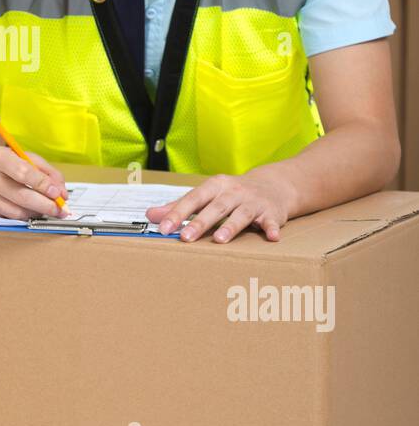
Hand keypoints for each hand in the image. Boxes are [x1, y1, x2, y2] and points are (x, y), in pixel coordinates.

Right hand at [0, 144, 67, 219]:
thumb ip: (43, 170)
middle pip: (21, 197)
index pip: (23, 172)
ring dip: (36, 214)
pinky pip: (6, 217)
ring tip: (47, 211)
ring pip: (15, 212)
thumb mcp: (19, 155)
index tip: (59, 193)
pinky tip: (30, 211)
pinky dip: (22, 216)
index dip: (44, 185)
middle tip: (61, 210)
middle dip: (46, 206)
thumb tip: (61, 191)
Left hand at [145, 168, 297, 243]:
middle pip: (216, 207)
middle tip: (186, 238)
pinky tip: (271, 237)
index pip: (193, 199)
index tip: (163, 228)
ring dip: (231, 226)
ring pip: (242, 213)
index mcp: (215, 186)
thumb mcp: (207, 195)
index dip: (178, 213)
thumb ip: (180, 206)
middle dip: (201, 222)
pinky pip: (272, 221)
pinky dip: (272, 228)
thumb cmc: (233, 193)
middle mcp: (234, 192)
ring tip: (220, 239)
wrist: (274, 185)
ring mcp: (254, 202)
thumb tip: (152, 215)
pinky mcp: (272, 212)